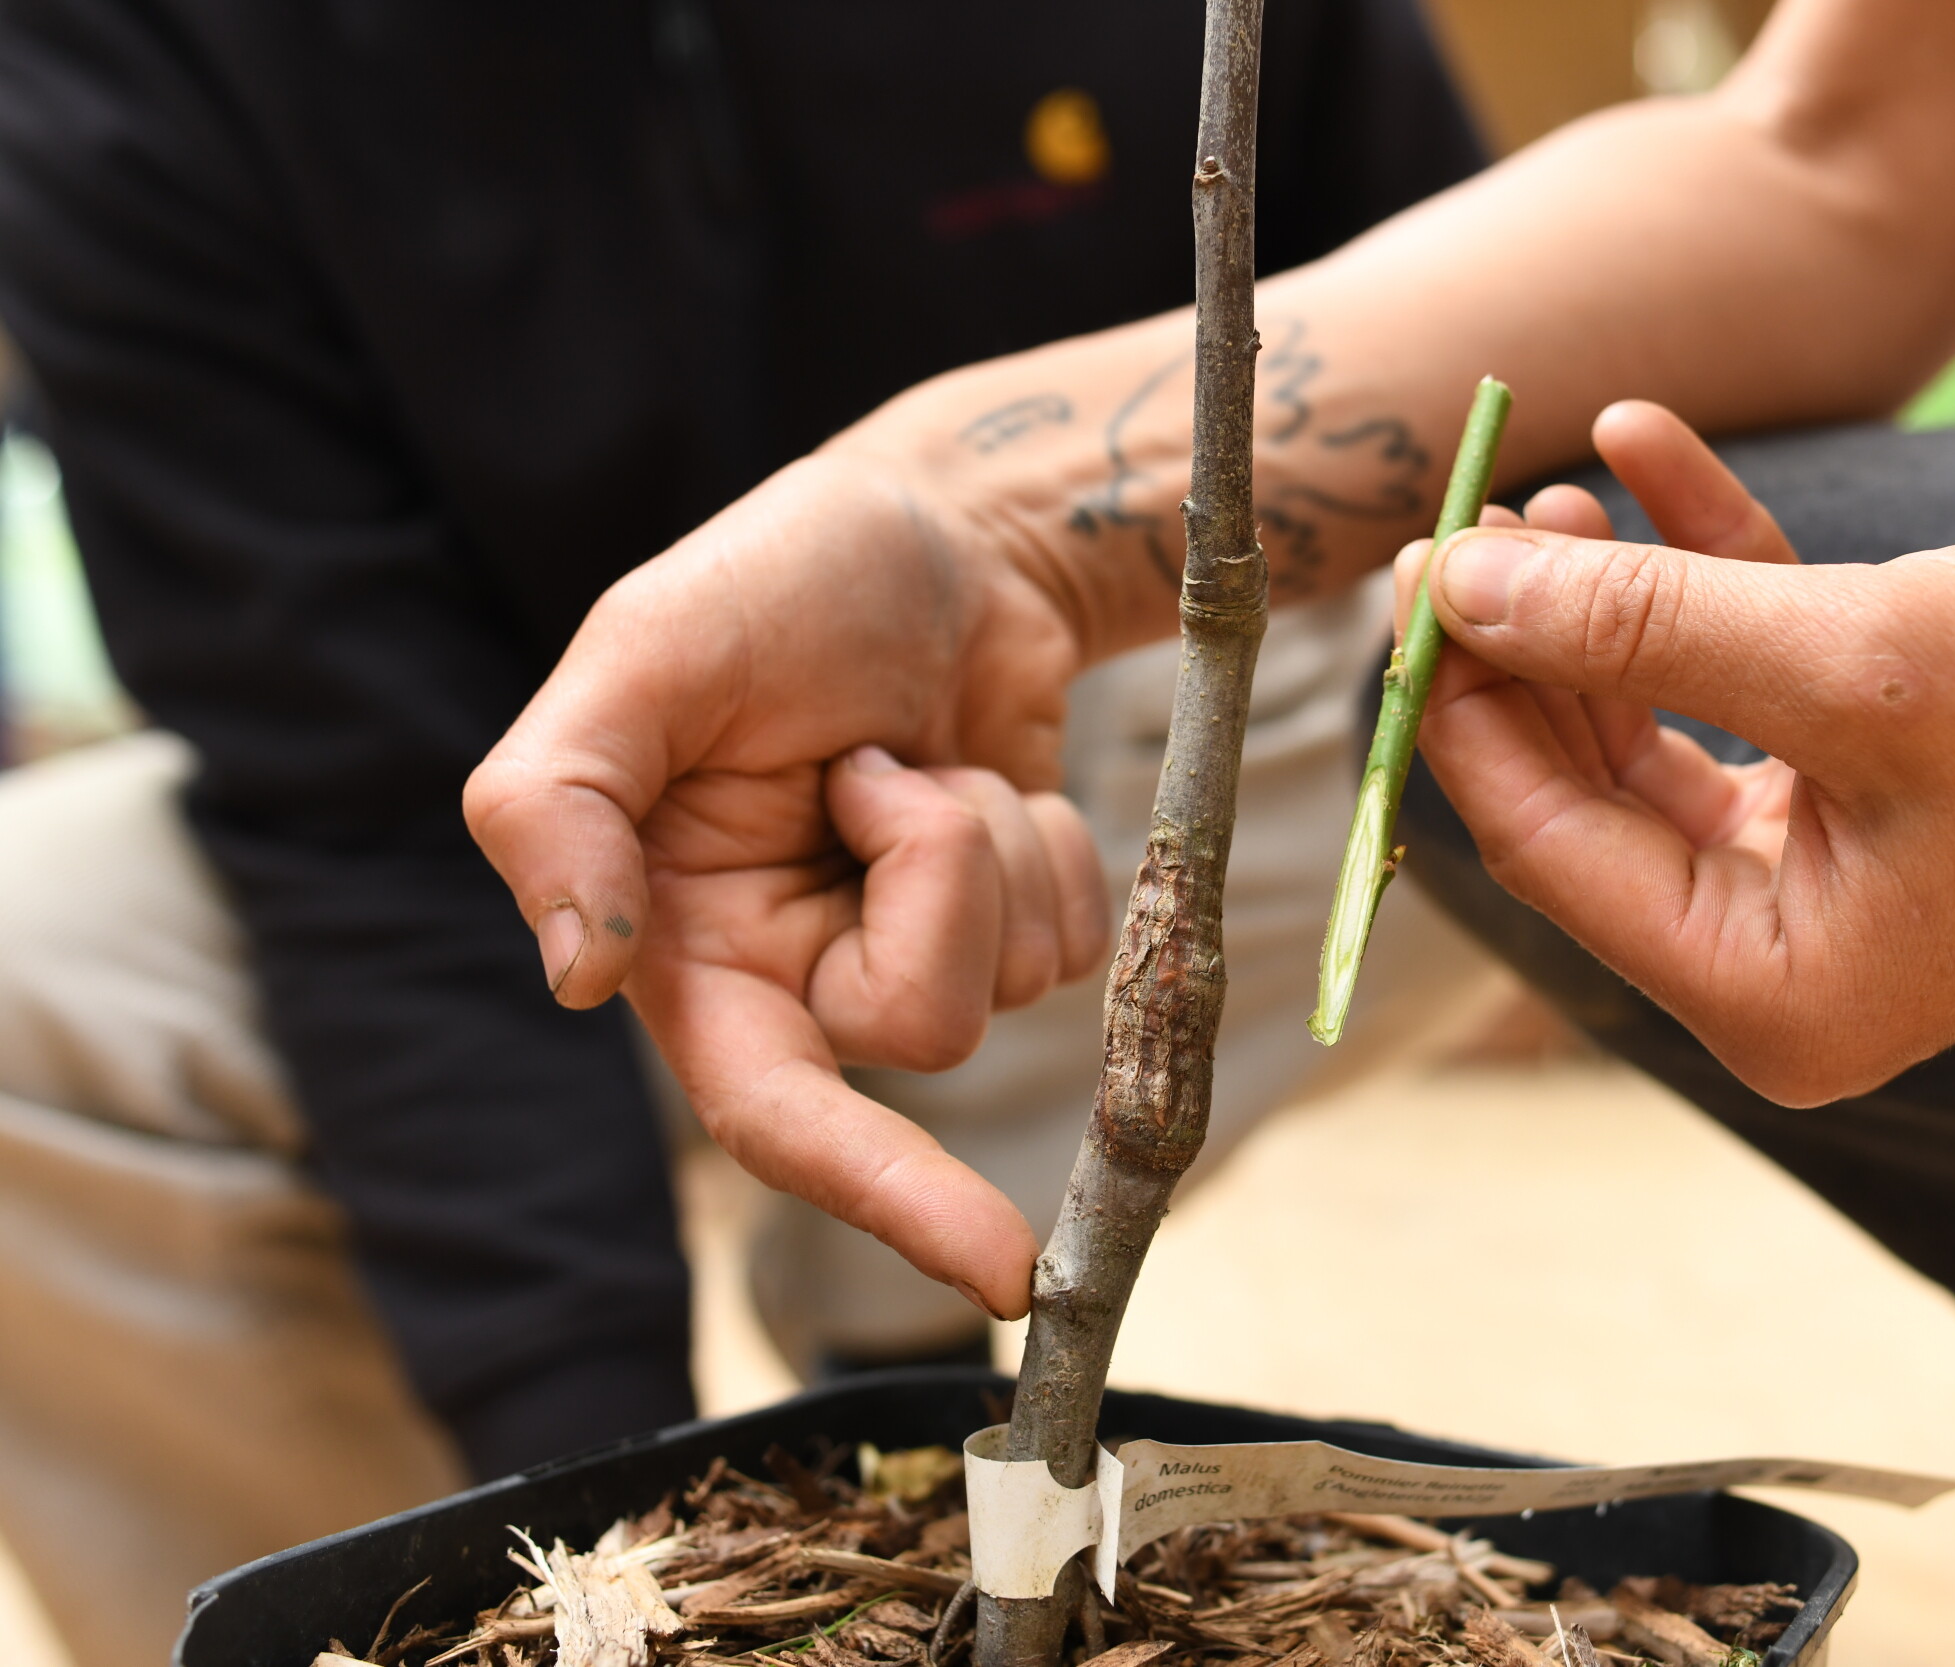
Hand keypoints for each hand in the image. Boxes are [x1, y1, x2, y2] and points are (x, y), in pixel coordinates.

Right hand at [466, 426, 1109, 1319]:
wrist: (931, 527)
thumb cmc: (772, 583)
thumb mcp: (642, 655)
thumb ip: (563, 807)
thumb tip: (582, 981)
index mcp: (688, 949)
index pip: (778, 1122)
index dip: (884, 1199)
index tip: (1000, 1267)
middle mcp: (798, 978)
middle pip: (927, 1027)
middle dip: (935, 867)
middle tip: (870, 759)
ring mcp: (915, 955)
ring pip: (1018, 979)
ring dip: (988, 833)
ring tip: (911, 753)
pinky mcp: (1007, 921)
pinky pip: (1078, 932)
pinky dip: (1048, 837)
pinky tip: (979, 773)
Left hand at [1408, 401, 1954, 1104]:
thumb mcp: (1855, 656)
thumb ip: (1639, 626)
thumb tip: (1454, 586)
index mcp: (1765, 989)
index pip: (1543, 845)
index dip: (1462, 703)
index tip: (1415, 573)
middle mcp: (1776, 964)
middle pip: (1581, 792)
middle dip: (1528, 646)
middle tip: (1479, 518)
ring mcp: (1819, 890)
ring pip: (1648, 734)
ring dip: (1604, 607)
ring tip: (1560, 483)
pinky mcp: (1864, 808)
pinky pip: (1743, 700)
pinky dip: (1708, 588)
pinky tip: (1658, 458)